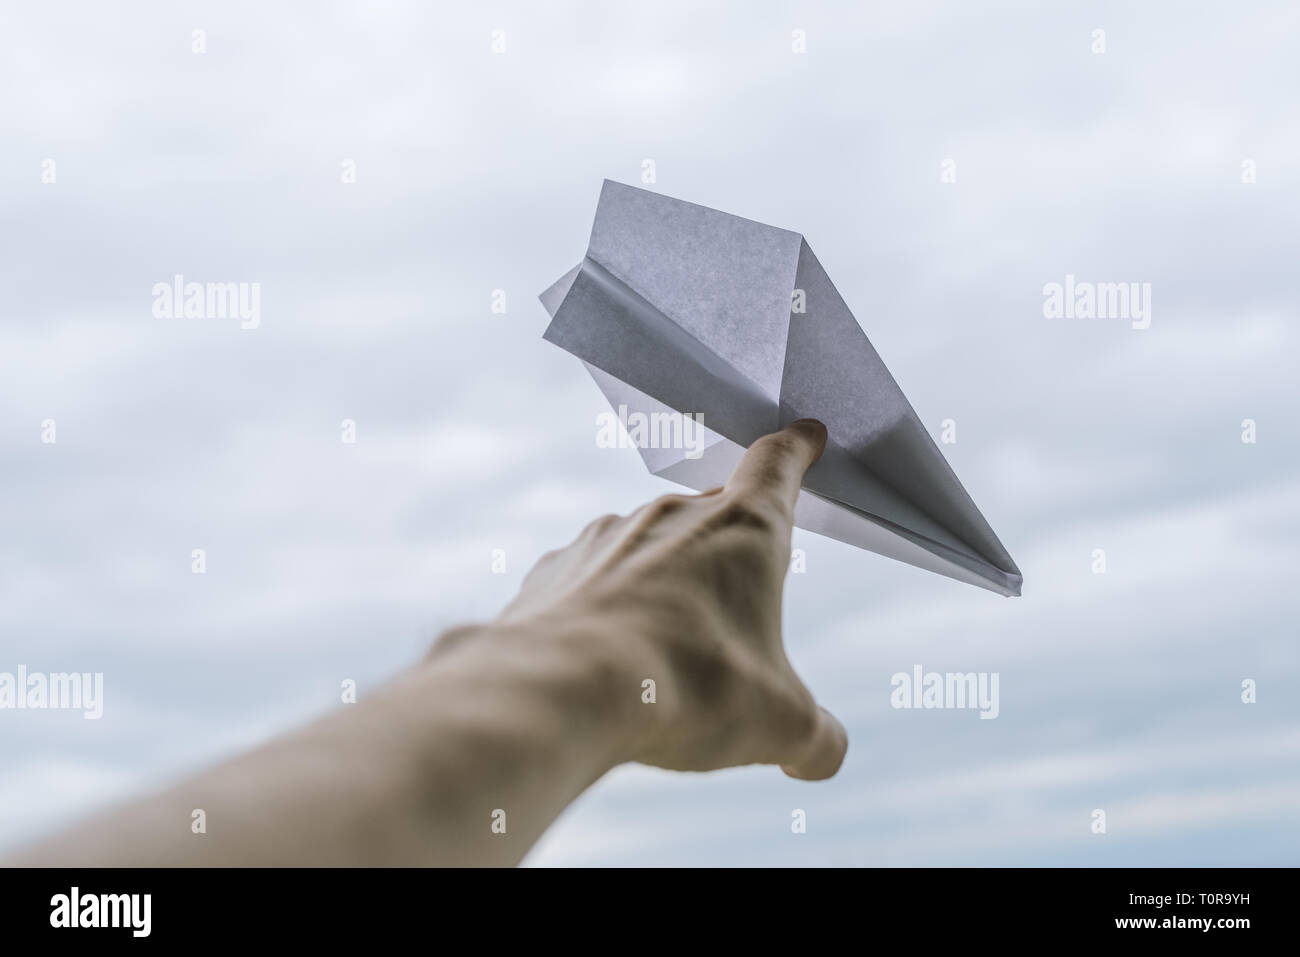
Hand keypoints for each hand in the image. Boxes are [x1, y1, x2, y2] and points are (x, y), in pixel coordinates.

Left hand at [438, 418, 848, 780]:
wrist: (561, 689)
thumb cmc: (688, 688)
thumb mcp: (778, 725)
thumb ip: (814, 739)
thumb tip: (820, 757)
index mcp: (744, 529)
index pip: (778, 465)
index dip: (797, 450)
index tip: (806, 435)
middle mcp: (674, 515)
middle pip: (715, 515)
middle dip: (730, 554)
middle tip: (738, 611)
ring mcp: (606, 538)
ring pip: (649, 550)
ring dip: (664, 588)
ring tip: (667, 658)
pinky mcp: (554, 571)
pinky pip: (592, 582)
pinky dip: (605, 611)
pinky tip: (605, 662)